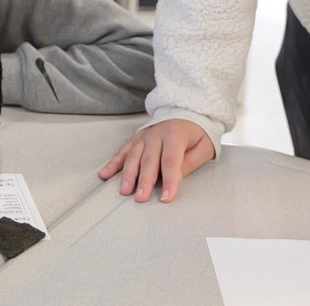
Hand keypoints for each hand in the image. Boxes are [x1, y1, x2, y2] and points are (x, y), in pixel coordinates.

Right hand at [97, 119, 214, 203]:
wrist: (188, 112)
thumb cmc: (197, 133)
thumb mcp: (204, 147)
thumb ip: (190, 163)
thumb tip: (176, 178)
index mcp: (175, 135)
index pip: (171, 161)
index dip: (169, 181)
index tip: (166, 197)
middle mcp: (156, 134)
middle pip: (149, 160)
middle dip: (144, 181)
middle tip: (141, 198)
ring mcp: (144, 136)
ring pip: (133, 156)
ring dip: (128, 174)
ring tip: (125, 190)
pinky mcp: (136, 139)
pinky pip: (123, 151)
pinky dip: (113, 163)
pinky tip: (105, 174)